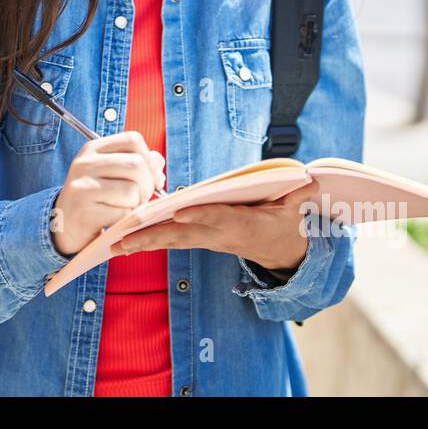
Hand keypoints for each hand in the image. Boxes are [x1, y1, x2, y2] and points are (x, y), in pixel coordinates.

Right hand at [52, 131, 166, 256]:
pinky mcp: (85, 212)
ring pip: (132, 190)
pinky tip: (113, 218)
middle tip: (141, 197)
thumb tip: (158, 161)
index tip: (150, 177)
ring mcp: (82, 187)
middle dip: (147, 184)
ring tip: (124, 207)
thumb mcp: (110, 173)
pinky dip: (125, 219)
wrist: (63, 224)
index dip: (149, 159)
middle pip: (136, 164)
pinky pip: (123, 213)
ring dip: (136, 204)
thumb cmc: (94, 196)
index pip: (133, 140)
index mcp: (92, 149)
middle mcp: (84, 163)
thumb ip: (136, 162)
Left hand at [111, 179, 324, 271]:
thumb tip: (311, 177)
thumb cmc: (291, 221)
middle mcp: (223, 236)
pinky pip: (174, 240)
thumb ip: (300, 194)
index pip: (221, 218)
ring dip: (144, 242)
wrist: (289, 251)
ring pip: (173, 240)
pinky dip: (151, 240)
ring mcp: (212, 241)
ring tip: (116, 244)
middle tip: (124, 240)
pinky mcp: (204, 241)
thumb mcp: (300, 207)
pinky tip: (128, 242)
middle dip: (154, 236)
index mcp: (246, 225)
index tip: (178, 213)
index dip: (201, 216)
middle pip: (184, 235)